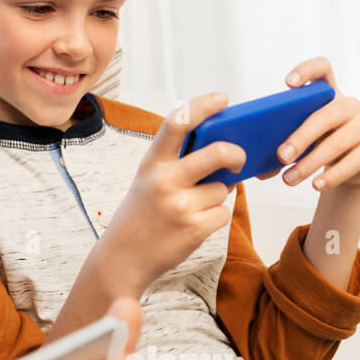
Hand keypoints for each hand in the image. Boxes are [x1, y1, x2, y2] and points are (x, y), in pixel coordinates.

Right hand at [100, 91, 245, 295]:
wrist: (121, 260)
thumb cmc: (139, 216)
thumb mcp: (147, 181)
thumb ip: (177, 164)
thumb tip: (223, 151)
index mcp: (151, 164)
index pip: (176, 123)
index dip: (202, 106)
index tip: (223, 99)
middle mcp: (165, 181)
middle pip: (218, 152)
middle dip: (236, 154)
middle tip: (238, 160)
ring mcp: (181, 205)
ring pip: (222, 188)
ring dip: (215, 197)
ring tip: (190, 209)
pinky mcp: (195, 228)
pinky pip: (223, 212)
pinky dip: (214, 218)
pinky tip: (192, 225)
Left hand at [255, 57, 359, 190]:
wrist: (352, 167)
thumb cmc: (316, 146)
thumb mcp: (300, 140)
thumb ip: (280, 143)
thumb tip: (253, 163)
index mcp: (328, 93)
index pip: (322, 69)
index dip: (307, 70)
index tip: (288, 84)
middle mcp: (349, 105)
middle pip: (325, 114)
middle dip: (301, 137)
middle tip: (280, 156)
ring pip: (337, 142)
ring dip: (310, 163)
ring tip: (289, 180)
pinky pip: (353, 161)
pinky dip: (332, 176)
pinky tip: (316, 185)